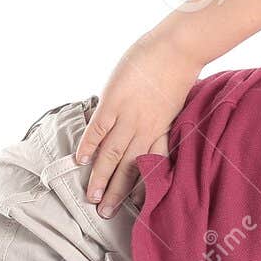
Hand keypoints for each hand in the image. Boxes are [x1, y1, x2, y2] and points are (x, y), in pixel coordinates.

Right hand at [74, 29, 201, 215]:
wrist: (178, 47)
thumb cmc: (179, 69)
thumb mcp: (175, 101)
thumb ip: (162, 117)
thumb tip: (156, 126)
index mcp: (162, 130)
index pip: (151, 166)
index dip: (142, 188)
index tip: (136, 207)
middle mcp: (146, 128)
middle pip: (129, 167)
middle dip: (117, 193)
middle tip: (105, 213)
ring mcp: (129, 115)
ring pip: (112, 155)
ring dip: (101, 177)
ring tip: (92, 197)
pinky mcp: (114, 101)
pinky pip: (98, 129)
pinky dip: (88, 144)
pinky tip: (81, 160)